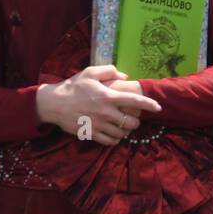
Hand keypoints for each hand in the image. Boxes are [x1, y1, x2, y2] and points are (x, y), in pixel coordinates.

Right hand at [37, 65, 161, 145]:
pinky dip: (116, 139)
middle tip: (133, 118)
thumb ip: (110, 71)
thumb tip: (125, 77)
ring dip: (126, 131)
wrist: (54, 103)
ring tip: (124, 126)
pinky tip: (115, 134)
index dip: (150, 105)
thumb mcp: (90, 72)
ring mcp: (99, 125)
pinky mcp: (91, 134)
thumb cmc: (73, 86)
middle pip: (132, 123)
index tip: (158, 108)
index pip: (135, 102)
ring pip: (122, 134)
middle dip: (136, 121)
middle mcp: (106, 112)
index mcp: (108, 96)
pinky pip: (110, 142)